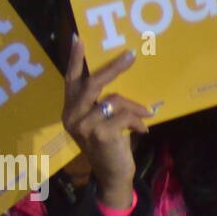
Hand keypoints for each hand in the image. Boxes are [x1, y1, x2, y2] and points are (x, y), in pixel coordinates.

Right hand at [61, 36, 152, 215]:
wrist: (113, 176)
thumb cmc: (110, 145)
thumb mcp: (102, 121)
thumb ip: (104, 103)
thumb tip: (123, 79)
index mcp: (70, 110)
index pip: (71, 80)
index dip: (74, 60)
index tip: (79, 39)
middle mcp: (71, 116)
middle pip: (92, 84)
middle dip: (113, 69)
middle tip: (130, 56)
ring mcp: (84, 126)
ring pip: (113, 100)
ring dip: (134, 106)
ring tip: (145, 115)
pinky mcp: (99, 134)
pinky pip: (124, 115)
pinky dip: (138, 120)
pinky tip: (143, 130)